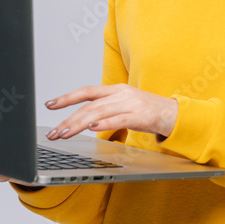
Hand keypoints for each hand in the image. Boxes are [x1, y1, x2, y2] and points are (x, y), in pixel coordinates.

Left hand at [45, 84, 177, 140]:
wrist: (174, 114)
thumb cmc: (148, 111)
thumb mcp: (124, 105)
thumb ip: (106, 109)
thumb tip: (85, 120)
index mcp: (116, 90)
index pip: (86, 91)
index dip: (67, 97)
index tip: (50, 104)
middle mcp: (120, 94)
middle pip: (89, 105)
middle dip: (68, 118)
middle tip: (54, 131)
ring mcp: (130, 104)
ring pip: (99, 112)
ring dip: (79, 124)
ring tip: (65, 133)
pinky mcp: (140, 115)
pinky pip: (118, 119)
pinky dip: (104, 124)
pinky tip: (92, 129)